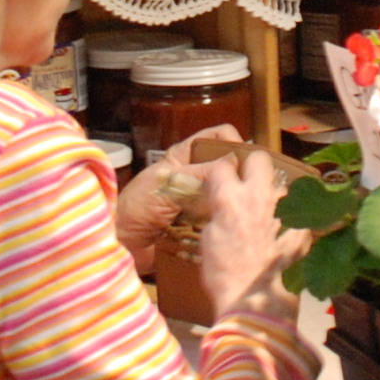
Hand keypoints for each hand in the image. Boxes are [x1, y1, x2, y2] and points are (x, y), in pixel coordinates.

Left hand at [110, 127, 246, 260]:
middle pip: (226, 168)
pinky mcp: (200, 226)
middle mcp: (195, 177)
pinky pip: (220, 220)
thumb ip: (200, 172)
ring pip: (227, 195)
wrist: (122, 242)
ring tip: (252, 208)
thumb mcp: (168, 182)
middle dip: (241, 175)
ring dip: (237, 201)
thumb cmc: (137, 206)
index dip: (232, 141)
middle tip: (257, 187)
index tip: (246, 158)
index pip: (215, 138)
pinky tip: (239, 225)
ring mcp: (199, 203)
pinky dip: (228, 222)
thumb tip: (234, 162)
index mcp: (184, 158)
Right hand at [190, 146, 309, 320]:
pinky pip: (297, 212)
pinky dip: (290, 219)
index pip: (223, 164)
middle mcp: (259, 196)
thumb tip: (225, 206)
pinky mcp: (303, 226)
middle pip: (259, 158)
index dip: (222, 171)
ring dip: (273, 194)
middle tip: (248, 181)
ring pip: (281, 185)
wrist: (255, 304)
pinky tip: (283, 234)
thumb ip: (218, 214)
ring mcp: (284, 210)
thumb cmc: (224, 277)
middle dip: (253, 165)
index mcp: (229, 198)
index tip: (223, 178)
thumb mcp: (208, 241)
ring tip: (267, 213)